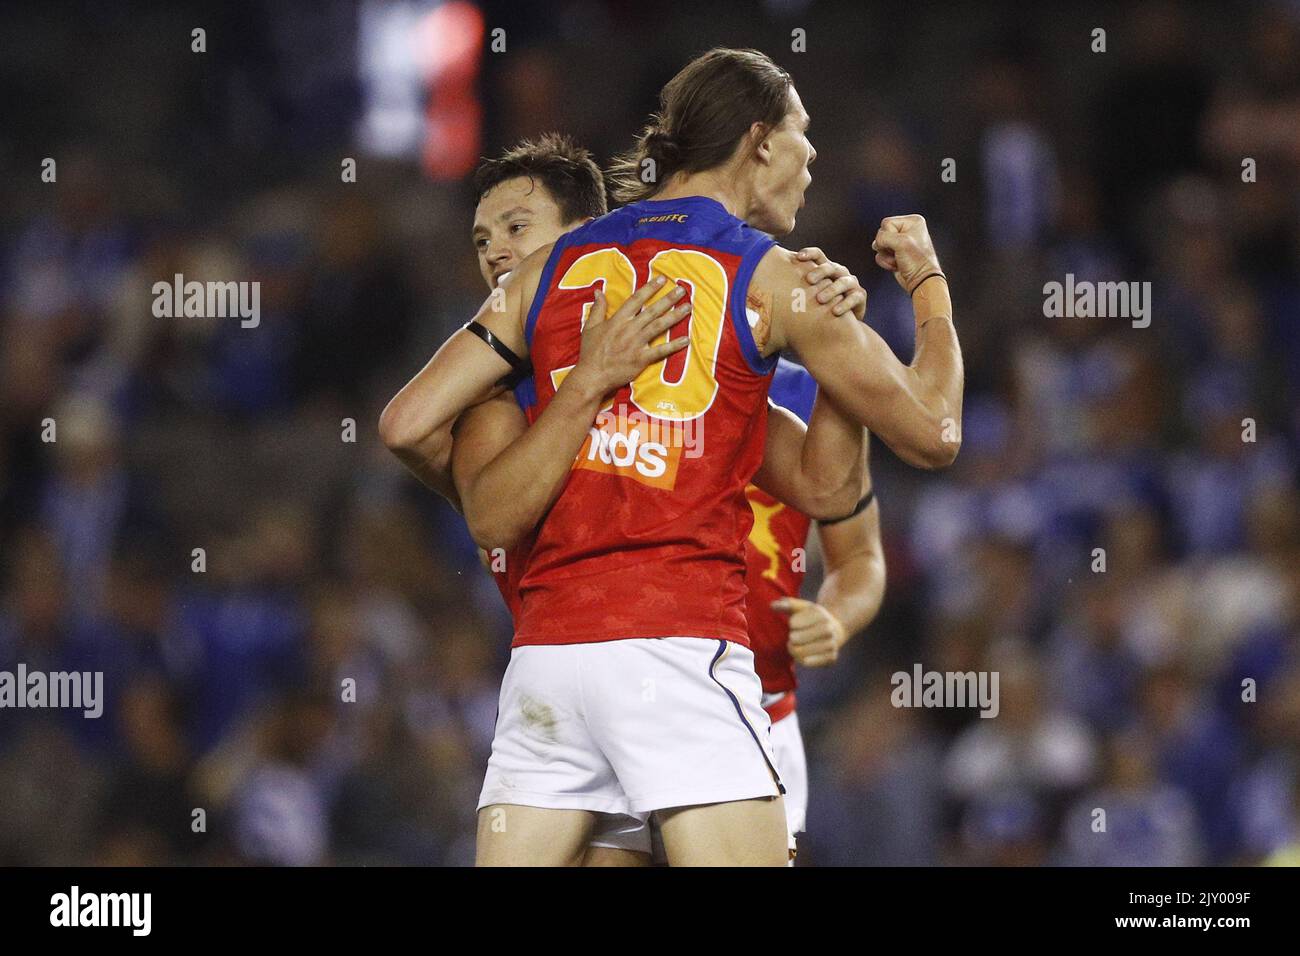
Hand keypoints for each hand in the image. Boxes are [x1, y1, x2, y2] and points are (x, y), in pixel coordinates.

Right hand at [568, 275, 690, 397]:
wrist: (592, 375)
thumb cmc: (590, 352)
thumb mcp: (590, 327)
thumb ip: (598, 309)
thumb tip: (599, 292)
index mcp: (618, 320)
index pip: (637, 299)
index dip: (650, 288)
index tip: (662, 279)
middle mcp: (629, 329)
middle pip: (652, 310)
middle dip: (668, 299)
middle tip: (682, 290)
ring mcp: (637, 343)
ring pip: (659, 326)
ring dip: (675, 316)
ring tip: (688, 308)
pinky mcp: (641, 358)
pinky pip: (661, 350)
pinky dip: (674, 345)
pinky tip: (686, 339)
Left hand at [774, 597, 846, 666]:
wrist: (835, 630)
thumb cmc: (812, 618)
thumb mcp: (801, 608)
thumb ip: (787, 604)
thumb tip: (772, 606)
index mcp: (820, 614)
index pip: (793, 624)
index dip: (792, 624)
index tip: (796, 623)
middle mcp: (828, 629)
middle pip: (795, 639)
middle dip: (791, 638)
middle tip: (795, 636)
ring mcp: (831, 644)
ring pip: (800, 653)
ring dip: (794, 649)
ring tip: (798, 645)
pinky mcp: (831, 657)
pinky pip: (806, 662)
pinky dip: (800, 659)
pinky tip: (804, 654)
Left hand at [795, 247, 865, 320]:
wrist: (837, 323)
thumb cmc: (816, 306)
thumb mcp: (805, 294)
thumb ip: (794, 285)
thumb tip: (767, 280)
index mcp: (825, 268)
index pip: (819, 255)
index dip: (809, 253)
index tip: (797, 256)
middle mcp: (838, 272)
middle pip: (831, 267)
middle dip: (820, 272)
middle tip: (809, 281)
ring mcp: (850, 284)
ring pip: (844, 282)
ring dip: (832, 289)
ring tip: (820, 299)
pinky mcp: (859, 296)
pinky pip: (855, 297)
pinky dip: (846, 304)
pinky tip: (835, 311)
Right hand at [871, 215, 942, 293]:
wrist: (920, 280)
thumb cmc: (917, 261)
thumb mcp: (900, 242)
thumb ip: (883, 237)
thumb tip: (877, 243)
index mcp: (913, 221)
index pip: (887, 223)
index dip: (889, 236)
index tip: (902, 245)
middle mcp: (907, 229)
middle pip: (882, 233)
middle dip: (887, 246)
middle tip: (900, 253)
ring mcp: (900, 242)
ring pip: (879, 244)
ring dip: (886, 255)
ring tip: (898, 259)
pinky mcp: (895, 253)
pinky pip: (880, 254)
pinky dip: (885, 261)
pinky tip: (896, 264)